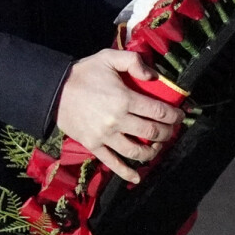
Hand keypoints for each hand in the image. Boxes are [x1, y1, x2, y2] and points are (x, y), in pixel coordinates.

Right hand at [55, 47, 182, 184]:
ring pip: (137, 151)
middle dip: (167, 132)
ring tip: (158, 146)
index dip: (174, 115)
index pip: (158, 111)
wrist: (54, 91)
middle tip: (171, 130)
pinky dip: (127, 172)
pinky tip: (138, 177)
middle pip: (152, 132)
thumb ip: (133, 61)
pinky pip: (113, 163)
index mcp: (124, 99)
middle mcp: (117, 120)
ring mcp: (106, 136)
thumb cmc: (84, 73)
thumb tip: (153, 77)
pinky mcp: (94, 146)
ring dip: (153, 151)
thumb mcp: (108, 57)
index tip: (180, 116)